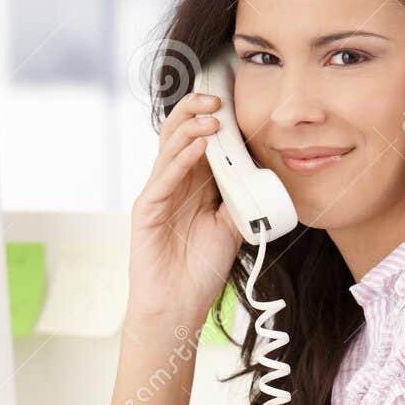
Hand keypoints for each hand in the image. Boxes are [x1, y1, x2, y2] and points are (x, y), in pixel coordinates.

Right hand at [128, 89, 242, 325]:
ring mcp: (158, 194)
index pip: (200, 139)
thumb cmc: (202, 269)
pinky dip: (182, 159)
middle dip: (197, 112)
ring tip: (213, 116)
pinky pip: (164, 177)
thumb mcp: (231, 227)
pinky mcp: (147, 209)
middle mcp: (173, 182)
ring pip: (169, 148)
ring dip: (192, 129)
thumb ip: (240, 198)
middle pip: (179, 134)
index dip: (213, 118)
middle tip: (219, 99)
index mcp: (193, 184)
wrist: (180, 305)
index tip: (234, 102)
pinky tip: (200, 147)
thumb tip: (258, 172)